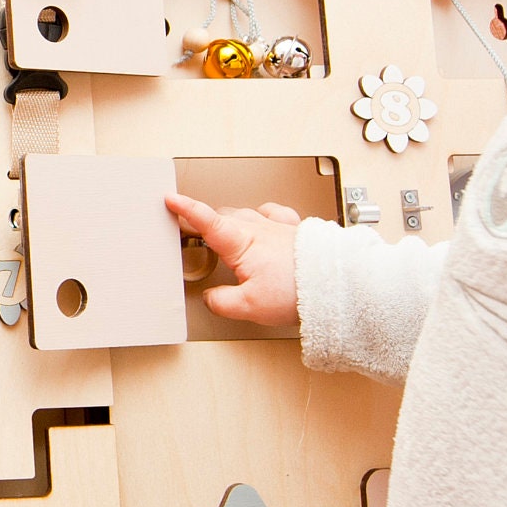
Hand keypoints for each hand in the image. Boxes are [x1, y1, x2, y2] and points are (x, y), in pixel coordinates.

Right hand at [163, 196, 302, 327]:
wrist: (336, 285)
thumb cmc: (297, 291)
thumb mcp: (249, 307)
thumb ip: (222, 303)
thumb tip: (211, 299)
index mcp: (241, 242)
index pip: (206, 220)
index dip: (186, 209)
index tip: (170, 199)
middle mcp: (259, 228)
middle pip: (224, 217)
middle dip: (208, 222)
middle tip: (199, 234)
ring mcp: (278, 226)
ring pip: (246, 214)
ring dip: (233, 222)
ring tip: (229, 235)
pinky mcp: (296, 229)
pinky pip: (274, 213)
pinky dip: (263, 215)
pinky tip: (263, 219)